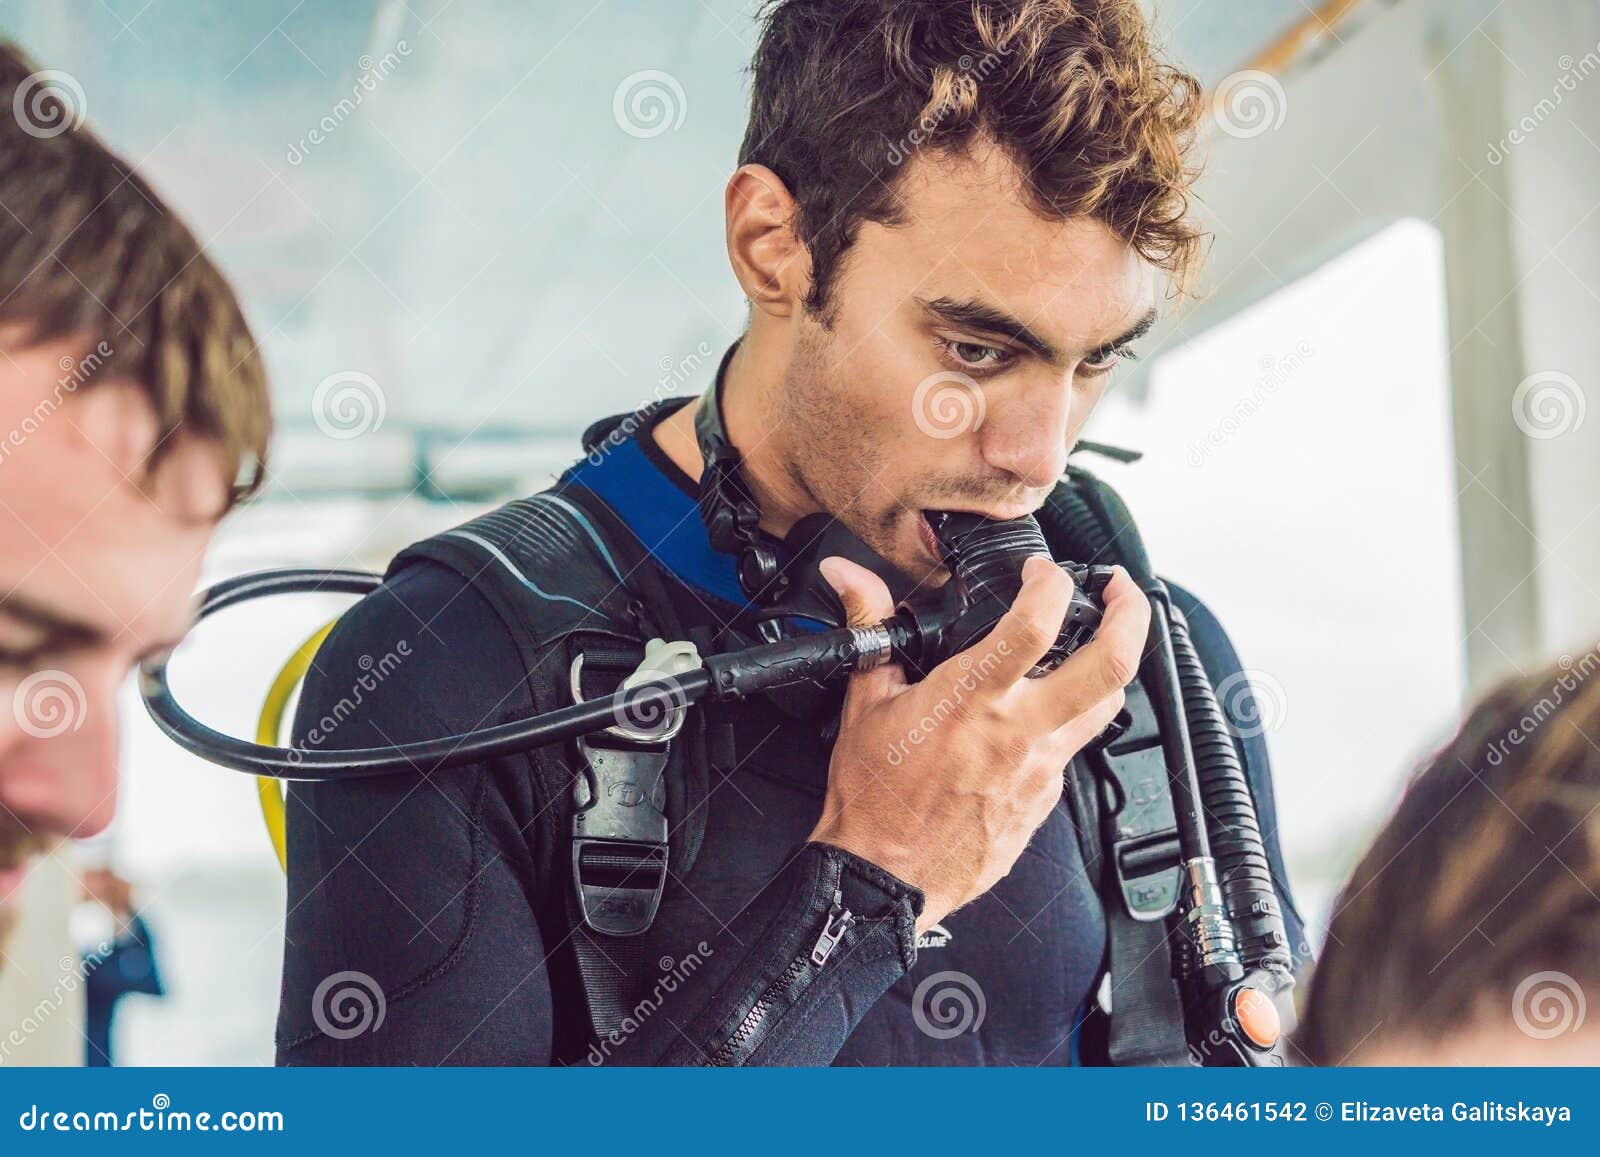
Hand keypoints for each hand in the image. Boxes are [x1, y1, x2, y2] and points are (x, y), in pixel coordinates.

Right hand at [809, 554, 1148, 933]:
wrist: (883, 878)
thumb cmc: (872, 798)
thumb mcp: (865, 700)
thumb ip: (872, 626)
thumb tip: (851, 577)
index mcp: (972, 698)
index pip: (1038, 622)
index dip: (1051, 582)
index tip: (1042, 572)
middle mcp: (1018, 730)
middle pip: (1110, 664)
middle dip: (1130, 614)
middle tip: (1122, 591)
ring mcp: (1040, 768)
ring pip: (1106, 707)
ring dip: (1109, 669)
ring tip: (1099, 645)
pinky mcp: (1044, 800)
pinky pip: (1070, 751)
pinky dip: (1064, 723)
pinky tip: (1040, 716)